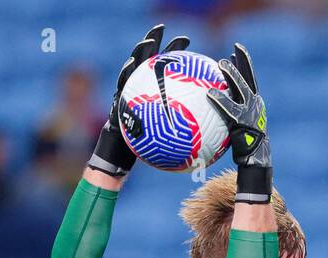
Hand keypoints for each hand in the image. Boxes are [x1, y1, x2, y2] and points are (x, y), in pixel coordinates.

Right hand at [88, 23, 189, 177]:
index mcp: (149, 96)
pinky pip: (121, 84)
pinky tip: (131, 64)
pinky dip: (126, 73)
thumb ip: (183, 130)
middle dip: (154, 43)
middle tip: (164, 29)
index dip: (173, 54)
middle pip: (147, 61)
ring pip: (132, 68)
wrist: (118, 159)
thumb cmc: (143, 152)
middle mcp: (136, 91)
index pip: (162, 70)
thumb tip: (212, 134)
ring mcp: (124, 94)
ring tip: (149, 40)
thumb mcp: (168, 140)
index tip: (187, 44)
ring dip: (139, 52)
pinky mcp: (115, 101)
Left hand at [206, 43, 272, 202]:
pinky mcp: (244, 122)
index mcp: (255, 105)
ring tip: (222, 64)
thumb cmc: (243, 151)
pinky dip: (220, 99)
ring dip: (233, 74)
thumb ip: (227, 119)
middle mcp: (256, 105)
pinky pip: (230, 107)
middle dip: (242, 64)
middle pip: (249, 79)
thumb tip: (208, 114)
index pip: (250, 80)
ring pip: (242, 88)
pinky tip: (209, 92)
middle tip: (230, 52)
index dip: (244, 64)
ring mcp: (251, 112)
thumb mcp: (235, 132)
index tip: (236, 51)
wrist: (255, 163)